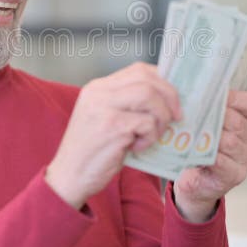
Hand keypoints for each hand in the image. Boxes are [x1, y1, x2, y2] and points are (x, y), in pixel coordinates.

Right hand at [46, 62, 181, 208]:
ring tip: (154, 134)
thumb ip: (126, 104)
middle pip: (146, 78)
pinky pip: (147, 122)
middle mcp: (99, 92)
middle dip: (170, 96)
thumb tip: (166, 99)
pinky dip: (150, 136)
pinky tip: (137, 147)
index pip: (138, 69)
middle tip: (177, 116)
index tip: (172, 99)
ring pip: (149, 95)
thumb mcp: (104, 118)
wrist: (69, 177)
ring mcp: (104, 108)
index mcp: (97, 87)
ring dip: (161, 116)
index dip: (162, 81)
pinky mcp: (112, 126)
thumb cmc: (92, 151)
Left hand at [174, 90, 246, 222]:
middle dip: (214, 117)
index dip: (233, 98)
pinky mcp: (236, 175)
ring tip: (193, 135)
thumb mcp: (204, 122)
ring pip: (230, 142)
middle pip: (237, 122)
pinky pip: (224, 163)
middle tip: (194, 115)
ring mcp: (245, 158)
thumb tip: (187, 89)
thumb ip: (203, 105)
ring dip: (210, 137)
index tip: (211, 96)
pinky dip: (210, 157)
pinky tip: (198, 154)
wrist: (195, 180)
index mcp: (246, 120)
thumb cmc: (199, 146)